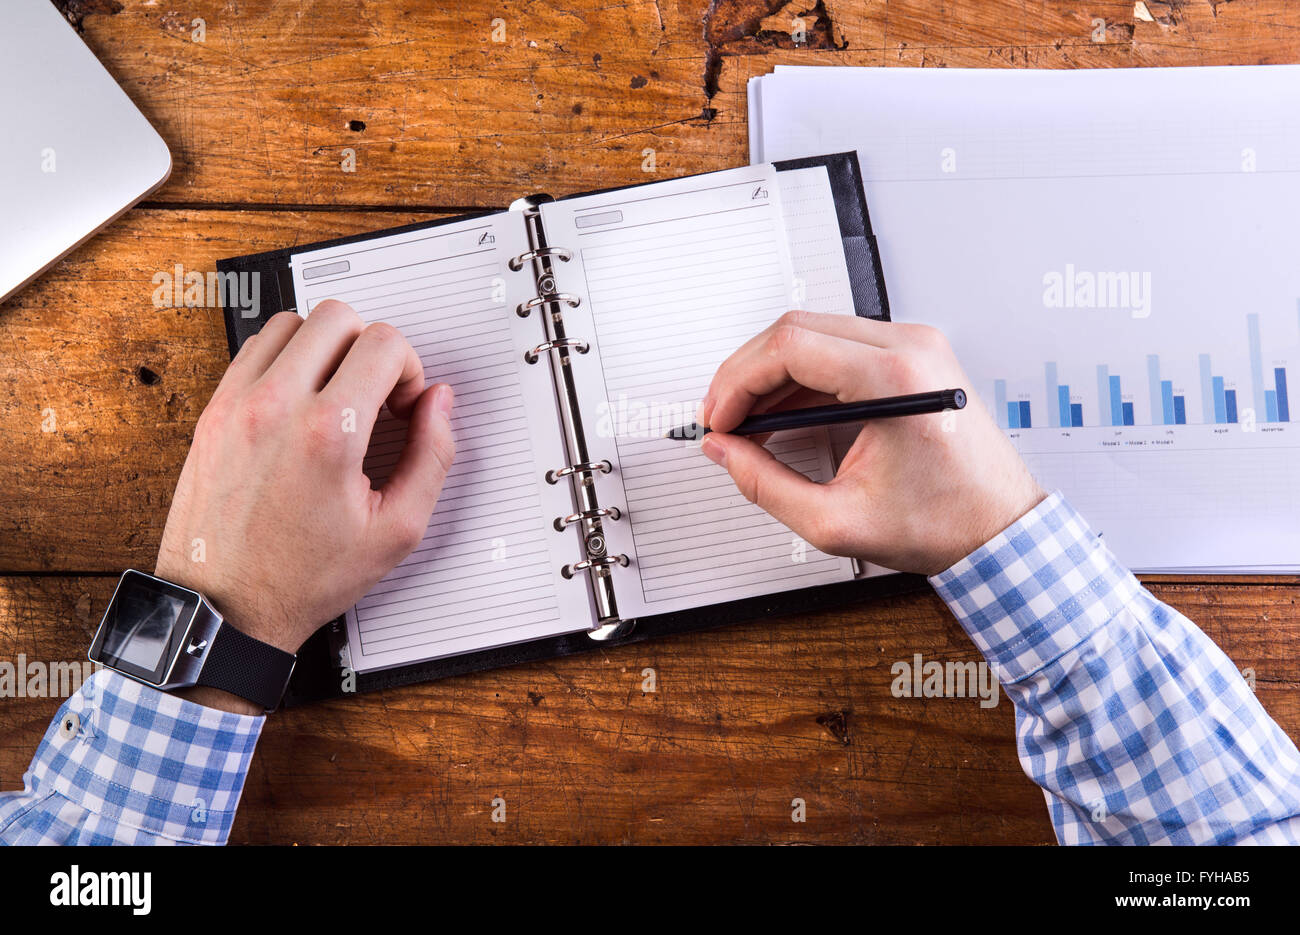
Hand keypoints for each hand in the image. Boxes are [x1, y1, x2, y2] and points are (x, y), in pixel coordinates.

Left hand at [155, 301, 455, 711]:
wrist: (225, 606)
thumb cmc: (303, 578)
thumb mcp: (397, 530)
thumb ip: (432, 456)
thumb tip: (438, 403)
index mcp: (329, 433)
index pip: (384, 343)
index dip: (410, 370)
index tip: (402, 407)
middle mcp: (277, 406)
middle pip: (339, 317)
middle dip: (371, 347)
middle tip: (374, 394)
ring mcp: (237, 404)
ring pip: (293, 322)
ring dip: (325, 346)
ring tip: (336, 392)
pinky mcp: (213, 411)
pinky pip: (254, 347)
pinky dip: (285, 359)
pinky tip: (300, 400)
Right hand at [697, 311, 1043, 575]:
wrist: (999, 528)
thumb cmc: (942, 523)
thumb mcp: (836, 520)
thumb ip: (765, 484)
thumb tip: (724, 452)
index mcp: (895, 379)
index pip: (790, 347)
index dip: (738, 381)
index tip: (720, 418)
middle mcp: (909, 348)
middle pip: (796, 330)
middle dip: (746, 375)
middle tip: (723, 420)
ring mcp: (915, 346)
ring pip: (813, 333)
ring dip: (771, 373)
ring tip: (749, 423)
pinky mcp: (913, 356)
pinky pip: (839, 346)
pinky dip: (801, 376)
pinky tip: (783, 414)